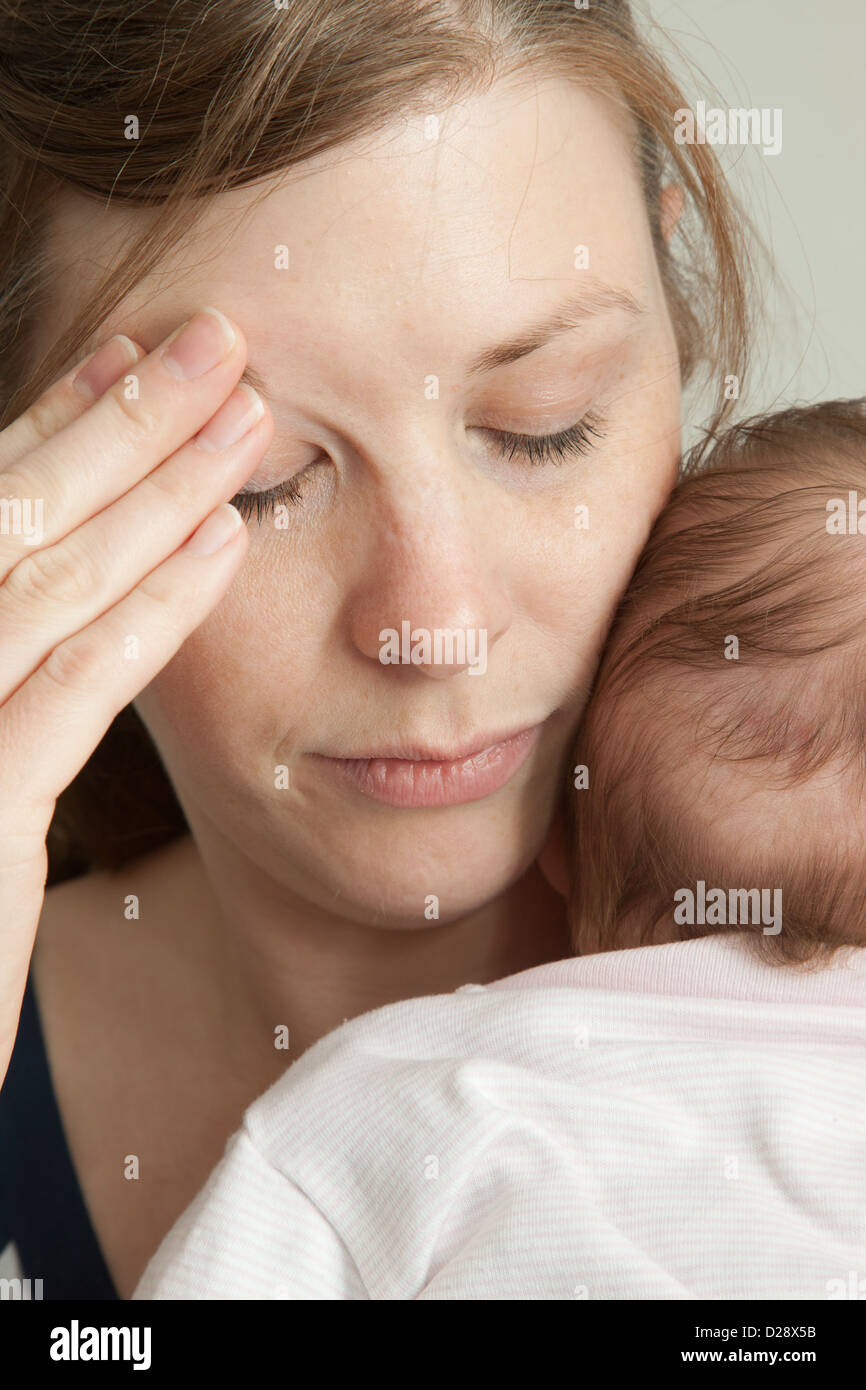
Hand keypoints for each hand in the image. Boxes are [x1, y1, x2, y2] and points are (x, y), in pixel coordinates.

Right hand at [0, 307, 272, 1083]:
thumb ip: (4, 660)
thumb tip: (54, 579)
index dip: (54, 423)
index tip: (133, 356)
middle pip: (8, 514)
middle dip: (115, 417)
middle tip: (213, 336)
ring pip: (44, 578)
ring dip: (151, 485)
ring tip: (241, 409)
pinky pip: (69, 687)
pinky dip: (148, 608)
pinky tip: (222, 542)